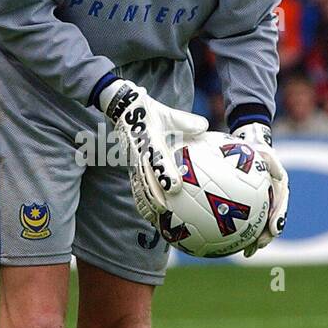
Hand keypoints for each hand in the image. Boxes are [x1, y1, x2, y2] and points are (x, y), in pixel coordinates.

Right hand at [98, 78, 207, 223]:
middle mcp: (138, 154)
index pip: (157, 160)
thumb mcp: (166, 113)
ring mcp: (133, 162)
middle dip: (155, 197)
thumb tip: (205, 126)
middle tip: (166, 212)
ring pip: (139, 186)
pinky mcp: (131, 167)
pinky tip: (149, 214)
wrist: (122, 109)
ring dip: (147, 202)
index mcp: (149, 140)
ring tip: (156, 218)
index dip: (165, 174)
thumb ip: (185, 121)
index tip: (175, 187)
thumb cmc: (149, 112)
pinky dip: (141, 200)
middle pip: (146, 179)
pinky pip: (135, 186)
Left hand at [231, 121, 288, 254]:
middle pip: (271, 223)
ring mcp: (261, 205)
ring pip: (258, 227)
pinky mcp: (247, 208)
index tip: (274, 230)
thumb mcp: (265, 152)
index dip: (278, 219)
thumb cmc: (256, 150)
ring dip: (254, 241)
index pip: (280, 206)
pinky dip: (237, 232)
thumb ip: (270, 159)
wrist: (249, 148)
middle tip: (258, 247)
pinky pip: (242, 222)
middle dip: (265, 237)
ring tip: (246, 253)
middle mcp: (272, 200)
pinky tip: (224, 242)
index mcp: (279, 189)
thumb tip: (278, 172)